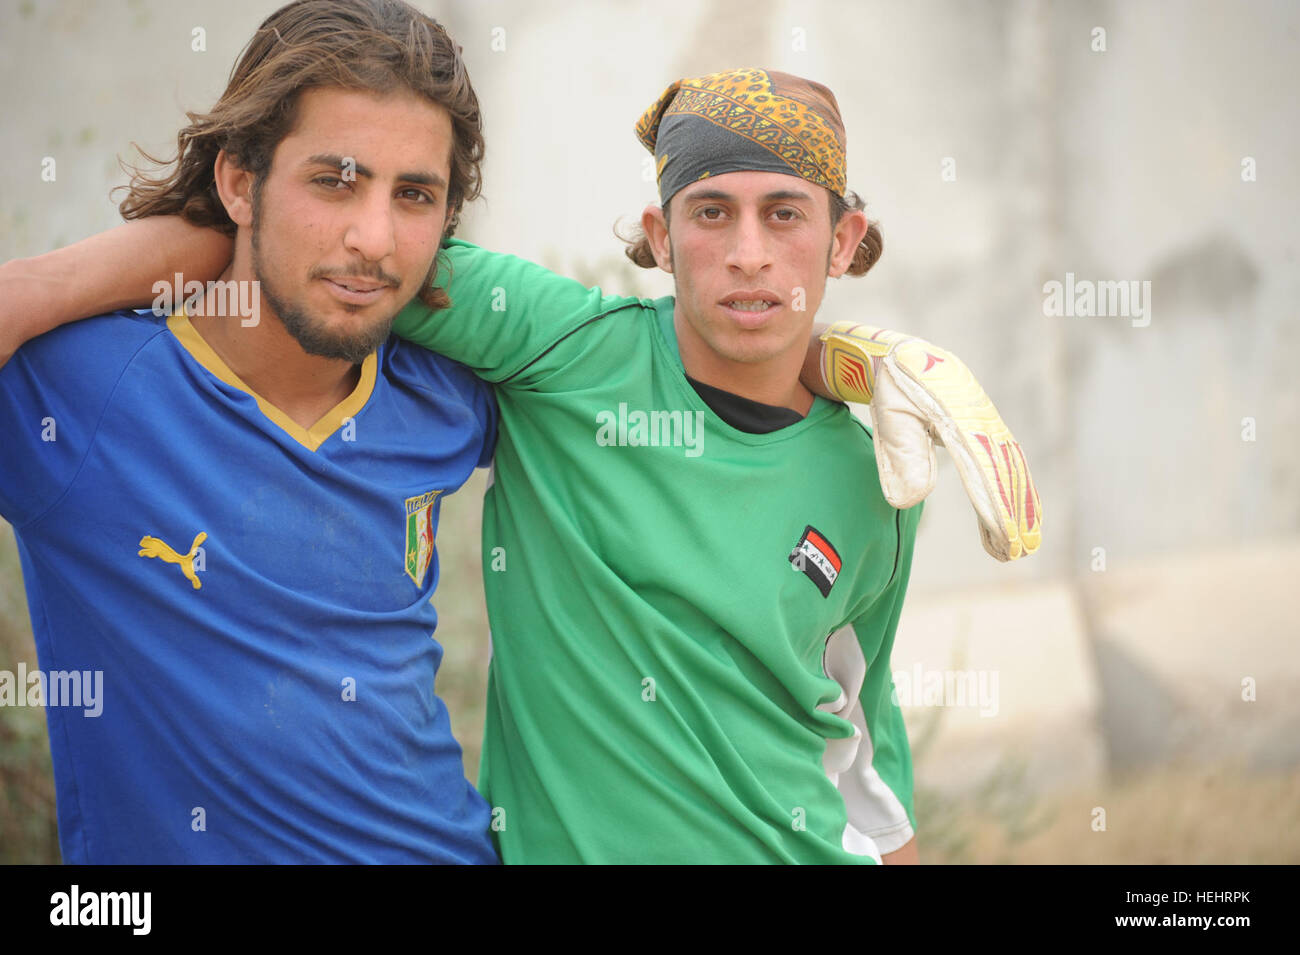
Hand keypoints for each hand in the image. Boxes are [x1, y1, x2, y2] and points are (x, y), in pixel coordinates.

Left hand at [819, 322, 1041, 560]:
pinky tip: (1019, 514)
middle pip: (1004, 472)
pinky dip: (1016, 487)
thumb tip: (912, 500)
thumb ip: (902, 453)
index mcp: (958, 416)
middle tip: (1019, 553)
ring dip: (1020, 506)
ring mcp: (987, 420)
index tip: (1004, 539)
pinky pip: (1006, 459)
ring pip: (1011, 467)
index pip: (982, 470)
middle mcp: (981, 418)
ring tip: (1024, 543)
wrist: (904, 353)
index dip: (995, 507)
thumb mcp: (890, 416)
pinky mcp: (985, 425)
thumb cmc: (893, 386)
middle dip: (1014, 515)